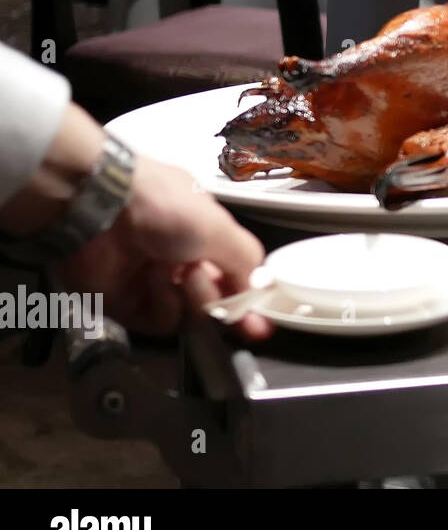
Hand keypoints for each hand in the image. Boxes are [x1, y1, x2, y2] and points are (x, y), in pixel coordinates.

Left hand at [55, 157, 270, 340]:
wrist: (103, 208)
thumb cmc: (167, 206)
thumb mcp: (221, 228)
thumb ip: (247, 261)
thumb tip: (258, 289)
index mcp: (206, 239)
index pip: (235, 276)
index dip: (250, 300)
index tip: (262, 323)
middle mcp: (182, 263)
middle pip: (216, 302)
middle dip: (225, 302)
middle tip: (228, 300)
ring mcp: (155, 286)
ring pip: (192, 316)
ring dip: (194, 296)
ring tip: (184, 271)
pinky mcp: (129, 306)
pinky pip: (162, 321)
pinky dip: (164, 301)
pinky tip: (154, 277)